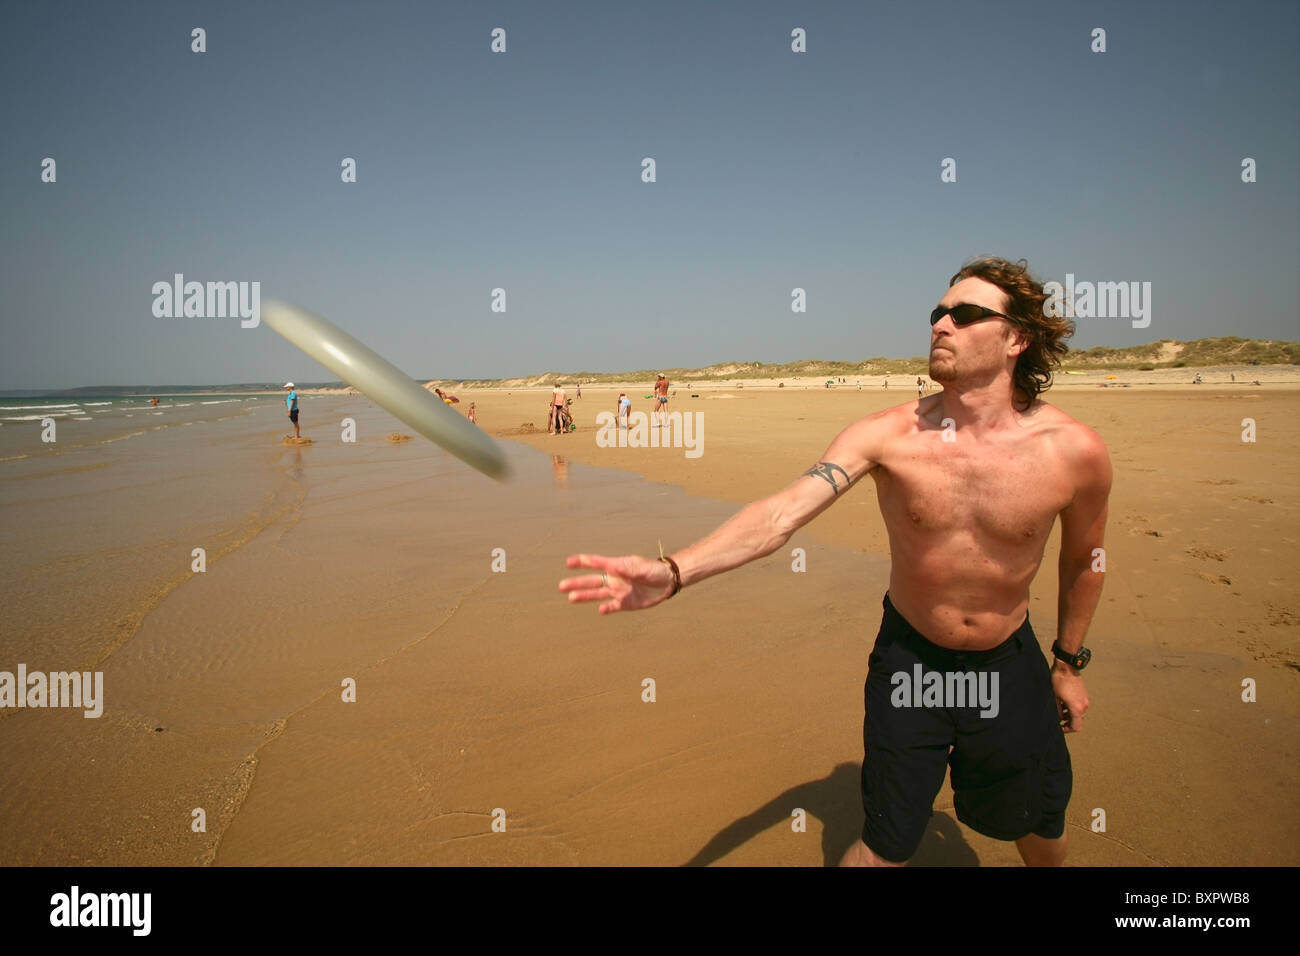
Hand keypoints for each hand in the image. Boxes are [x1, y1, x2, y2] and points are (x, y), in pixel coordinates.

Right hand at [559, 554, 674, 613]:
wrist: (667, 581)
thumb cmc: (653, 570)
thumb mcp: (640, 567)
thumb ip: (625, 568)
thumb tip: (611, 566)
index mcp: (616, 566)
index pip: (596, 563)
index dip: (582, 562)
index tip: (568, 562)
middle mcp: (614, 579)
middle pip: (592, 581)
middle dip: (577, 583)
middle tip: (561, 586)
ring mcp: (618, 591)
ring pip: (598, 594)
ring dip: (585, 596)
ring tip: (571, 598)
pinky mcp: (625, 603)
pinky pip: (612, 606)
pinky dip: (606, 609)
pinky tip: (599, 610)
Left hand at [1051, 664, 1089, 732]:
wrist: (1066, 667)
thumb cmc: (1059, 681)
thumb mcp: (1055, 698)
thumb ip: (1058, 712)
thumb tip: (1059, 719)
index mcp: (1077, 708)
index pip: (1076, 727)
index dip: (1067, 730)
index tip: (1060, 728)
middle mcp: (1084, 705)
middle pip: (1077, 720)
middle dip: (1067, 721)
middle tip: (1057, 718)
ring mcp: (1085, 699)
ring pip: (1078, 712)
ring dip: (1069, 714)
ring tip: (1059, 708)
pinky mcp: (1084, 694)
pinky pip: (1079, 705)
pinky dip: (1072, 707)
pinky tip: (1063, 701)